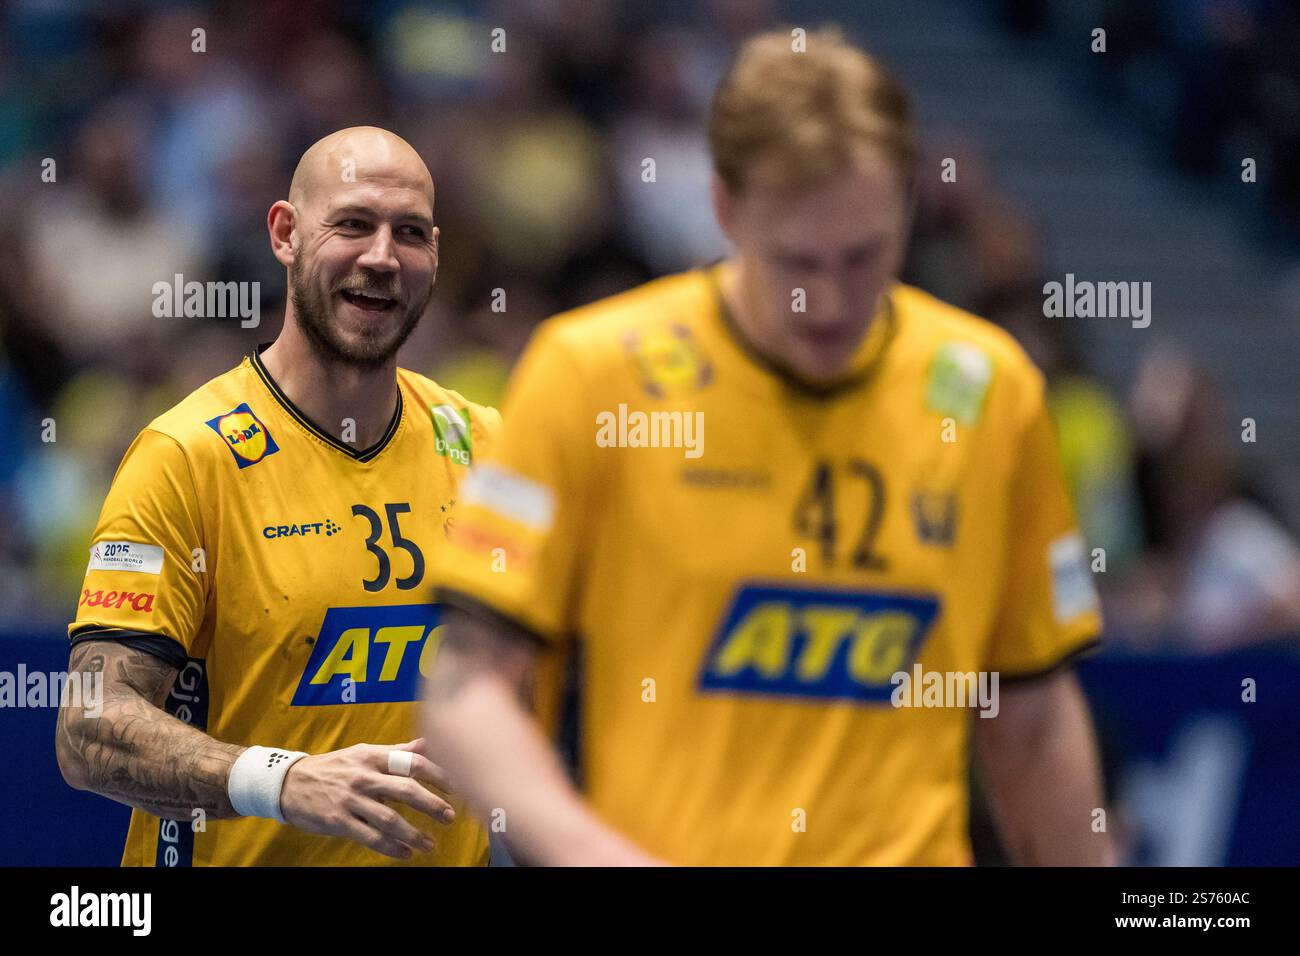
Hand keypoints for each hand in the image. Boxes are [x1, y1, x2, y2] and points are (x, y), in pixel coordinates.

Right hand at [279, 738, 455, 858]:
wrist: (290, 782)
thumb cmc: (335, 767)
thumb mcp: (364, 752)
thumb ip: (398, 751)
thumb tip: (429, 742)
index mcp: (373, 757)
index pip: (413, 762)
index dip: (438, 774)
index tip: (456, 786)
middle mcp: (364, 776)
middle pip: (406, 790)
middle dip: (432, 805)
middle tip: (449, 816)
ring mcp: (351, 800)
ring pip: (390, 819)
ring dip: (414, 834)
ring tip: (430, 844)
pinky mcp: (339, 821)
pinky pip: (370, 837)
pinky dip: (391, 847)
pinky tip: (405, 853)